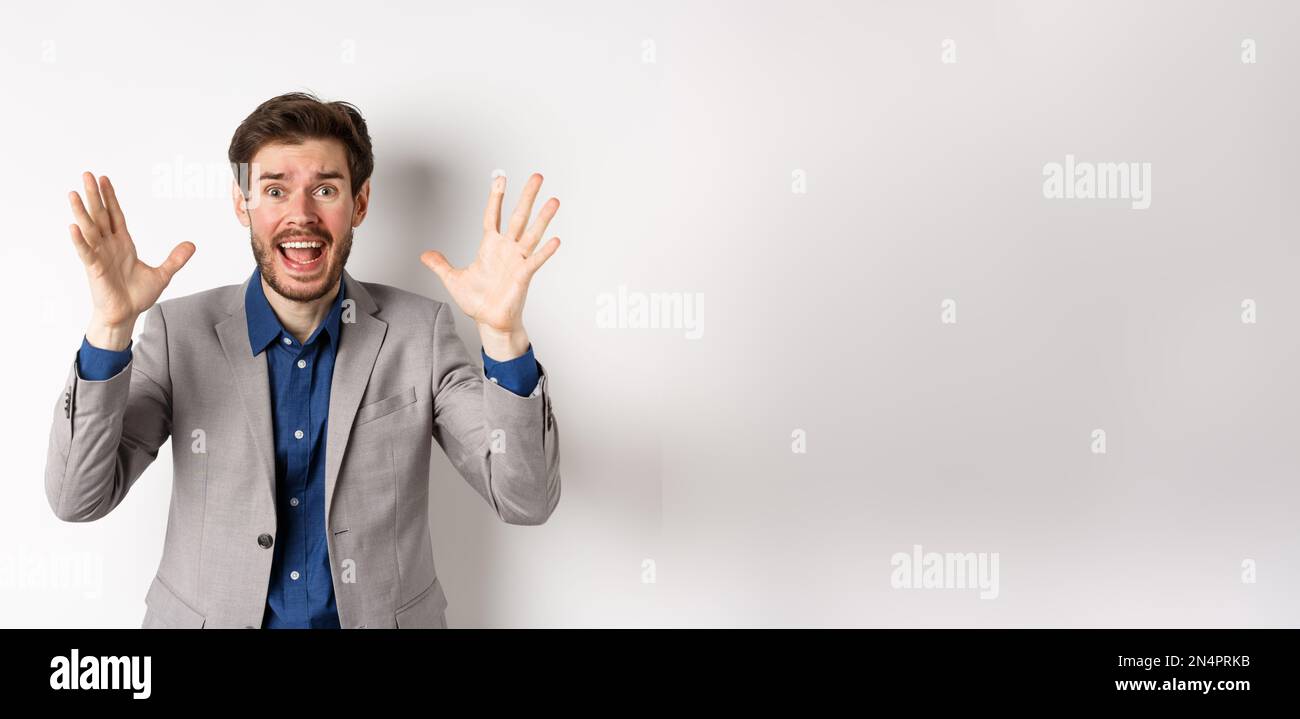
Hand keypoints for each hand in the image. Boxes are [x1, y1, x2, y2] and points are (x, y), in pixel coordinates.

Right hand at [68, 172, 194, 348]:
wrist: (126, 315)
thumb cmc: (137, 296)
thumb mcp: (162, 274)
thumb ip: (175, 259)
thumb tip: (192, 244)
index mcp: (123, 243)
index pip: (115, 215)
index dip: (110, 197)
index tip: (104, 179)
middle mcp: (109, 245)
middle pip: (100, 215)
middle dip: (94, 195)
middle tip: (87, 174)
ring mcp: (100, 256)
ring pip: (89, 229)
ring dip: (81, 211)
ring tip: (73, 193)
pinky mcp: (94, 269)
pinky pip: (85, 252)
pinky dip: (79, 240)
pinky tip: (73, 226)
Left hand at [420, 173, 559, 357]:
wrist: (490, 322)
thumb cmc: (479, 301)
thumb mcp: (453, 279)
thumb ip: (440, 264)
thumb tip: (425, 255)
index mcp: (491, 246)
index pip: (494, 215)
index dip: (496, 197)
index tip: (501, 178)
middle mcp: (507, 249)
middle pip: (518, 216)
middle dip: (527, 196)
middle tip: (537, 177)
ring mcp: (517, 261)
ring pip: (532, 234)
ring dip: (543, 218)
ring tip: (554, 201)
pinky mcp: (523, 276)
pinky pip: (535, 261)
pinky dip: (545, 251)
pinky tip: (555, 240)